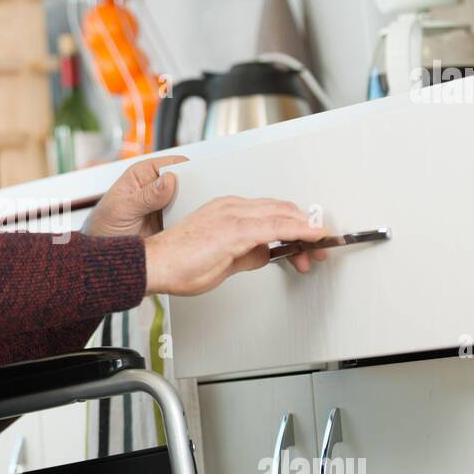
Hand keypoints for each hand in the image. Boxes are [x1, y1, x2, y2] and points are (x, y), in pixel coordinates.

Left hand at [82, 155, 190, 238]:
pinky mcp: (171, 226)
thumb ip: (145, 196)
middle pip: (187, 183)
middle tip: (196, 203)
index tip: (197, 182)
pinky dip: (191, 226)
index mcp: (144, 174)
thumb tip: (169, 180)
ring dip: (194, 210)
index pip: (174, 164)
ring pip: (190, 204)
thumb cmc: (102, 226)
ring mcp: (166, 207)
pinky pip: (188, 223)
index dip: (189, 170)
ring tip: (192, 219)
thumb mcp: (121, 209)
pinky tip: (191, 229)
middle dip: (195, 191)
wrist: (100, 256)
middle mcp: (158, 188)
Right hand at [144, 195, 328, 295]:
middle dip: (305, 228)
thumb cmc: (177, 263)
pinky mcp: (235, 230)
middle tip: (319, 247)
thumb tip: (265, 254)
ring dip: (306, 230)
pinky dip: (299, 231)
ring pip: (283, 215)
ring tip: (319, 247)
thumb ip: (246, 254)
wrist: (154, 266)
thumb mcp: (222, 260)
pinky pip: (277, 227)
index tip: (308, 239)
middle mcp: (231, 207)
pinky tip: (312, 237)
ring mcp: (233, 215)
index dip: (294, 224)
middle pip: (281, 210)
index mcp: (226, 210)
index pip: (270, 211)